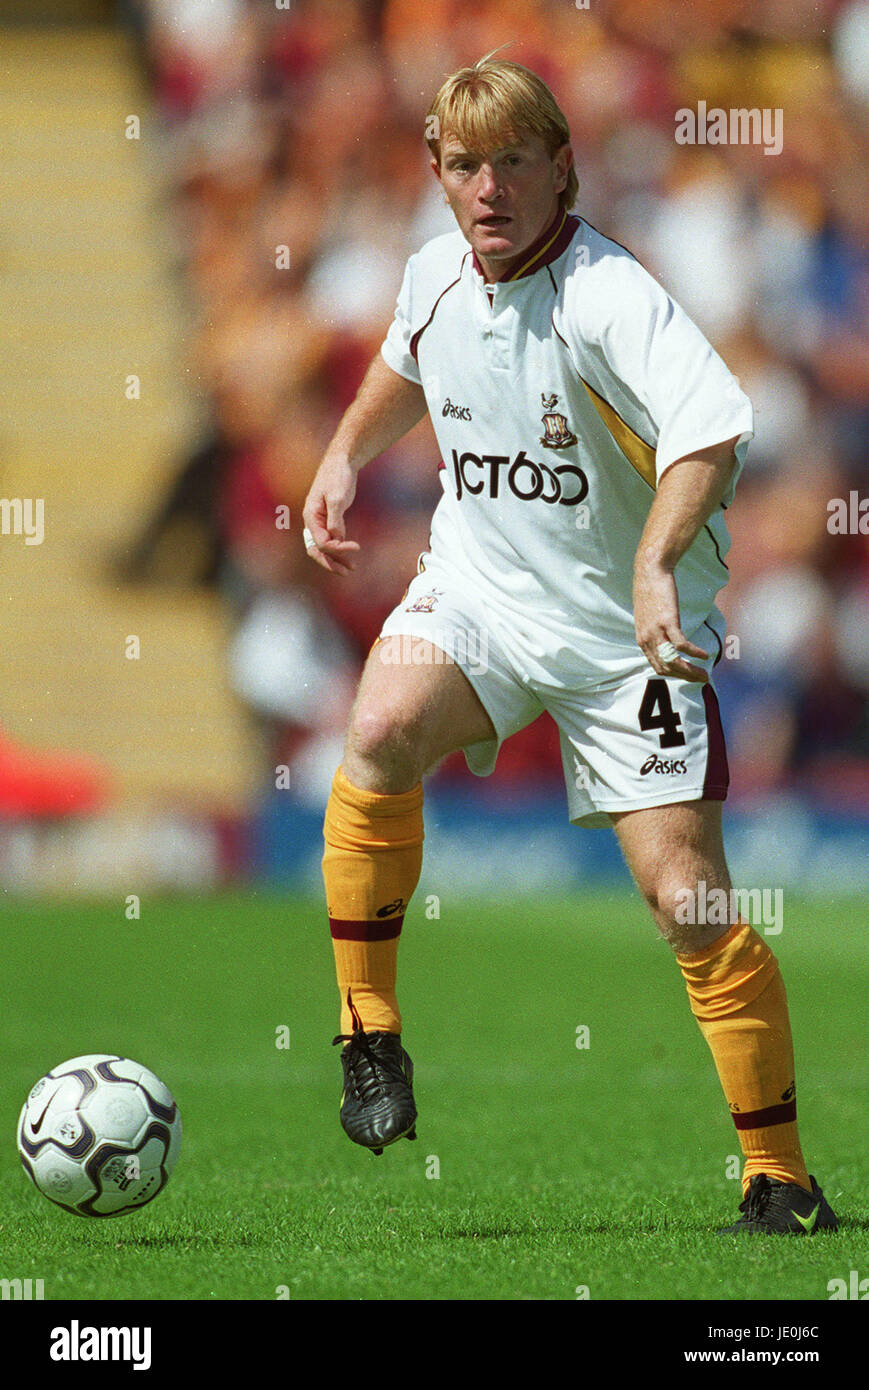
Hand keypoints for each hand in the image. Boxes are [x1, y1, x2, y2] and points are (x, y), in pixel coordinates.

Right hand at [301, 456, 360, 574]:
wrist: (342, 461)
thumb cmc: (338, 476)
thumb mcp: (338, 498)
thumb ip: (335, 520)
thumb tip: (336, 539)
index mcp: (310, 516)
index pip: (320, 542)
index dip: (337, 549)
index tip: (356, 547)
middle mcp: (312, 521)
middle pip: (317, 550)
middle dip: (331, 562)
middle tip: (347, 572)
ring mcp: (320, 520)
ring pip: (324, 546)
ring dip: (336, 558)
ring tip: (351, 569)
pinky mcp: (329, 518)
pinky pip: (331, 538)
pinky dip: (340, 547)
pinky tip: (350, 552)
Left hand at [634, 559, 708, 681]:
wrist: (650, 571)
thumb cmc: (652, 591)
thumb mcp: (648, 616)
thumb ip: (654, 631)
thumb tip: (665, 639)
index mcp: (642, 640)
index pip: (658, 667)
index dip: (675, 675)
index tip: (689, 676)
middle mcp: (647, 639)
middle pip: (666, 669)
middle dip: (686, 677)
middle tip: (702, 680)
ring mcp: (656, 631)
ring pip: (673, 661)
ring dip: (691, 671)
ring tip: (705, 674)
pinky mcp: (667, 621)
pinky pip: (682, 645)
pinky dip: (694, 653)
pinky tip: (705, 655)